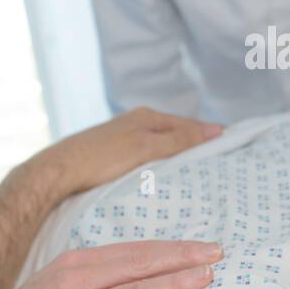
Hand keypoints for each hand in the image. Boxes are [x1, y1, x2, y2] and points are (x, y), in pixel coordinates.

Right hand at [0, 240, 220, 288]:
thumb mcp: (58, 284)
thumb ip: (95, 276)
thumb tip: (138, 271)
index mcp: (76, 262)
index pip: (135, 250)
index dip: (171, 248)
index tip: (202, 246)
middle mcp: (77, 280)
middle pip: (141, 264)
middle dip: (182, 258)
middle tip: (216, 254)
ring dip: (174, 284)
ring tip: (205, 279)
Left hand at [29, 107, 222, 197]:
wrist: (58, 171)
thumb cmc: (101, 158)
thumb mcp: (146, 148)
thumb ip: (179, 140)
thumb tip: (213, 129)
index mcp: (146, 117)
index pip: (188, 124)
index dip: (209, 133)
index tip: (231, 142)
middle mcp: (135, 122)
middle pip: (174, 131)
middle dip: (195, 141)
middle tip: (219, 157)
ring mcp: (122, 136)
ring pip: (159, 142)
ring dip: (177, 151)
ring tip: (196, 166)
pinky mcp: (111, 152)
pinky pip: (146, 152)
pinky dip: (160, 158)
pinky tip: (162, 170)